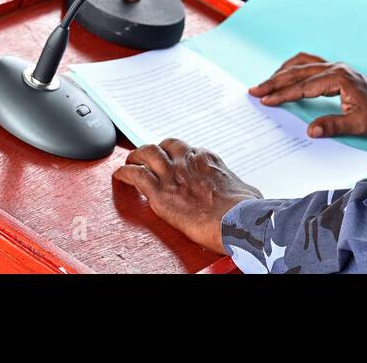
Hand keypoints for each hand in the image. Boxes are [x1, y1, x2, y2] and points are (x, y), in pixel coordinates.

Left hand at [113, 139, 261, 253]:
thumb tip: (245, 196)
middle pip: (164, 146)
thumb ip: (236, 188)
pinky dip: (125, 173)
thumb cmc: (247, 209)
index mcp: (207, 160)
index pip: (185, 150)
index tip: (172, 161)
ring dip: (135, 157)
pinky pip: (135, 175)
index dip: (175, 155)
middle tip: (147, 158)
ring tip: (130, 162)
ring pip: (146, 154)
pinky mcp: (160, 194)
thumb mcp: (246, 191)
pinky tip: (120, 175)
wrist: (239, 220)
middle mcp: (188, 162)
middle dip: (154, 150)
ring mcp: (173, 175)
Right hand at [249, 52, 366, 136]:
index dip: (282, 94)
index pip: (303, 86)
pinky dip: (295, 69)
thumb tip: (311, 131)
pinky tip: (287, 75)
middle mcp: (336, 68)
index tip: (264, 99)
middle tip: (254, 90)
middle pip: (298, 71)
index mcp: (339, 78)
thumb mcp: (359, 125)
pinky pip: (311, 64)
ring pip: (302, 64)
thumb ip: (333, 126)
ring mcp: (337, 67)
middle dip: (274, 81)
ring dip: (282, 72)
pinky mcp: (338, 71)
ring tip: (266, 83)